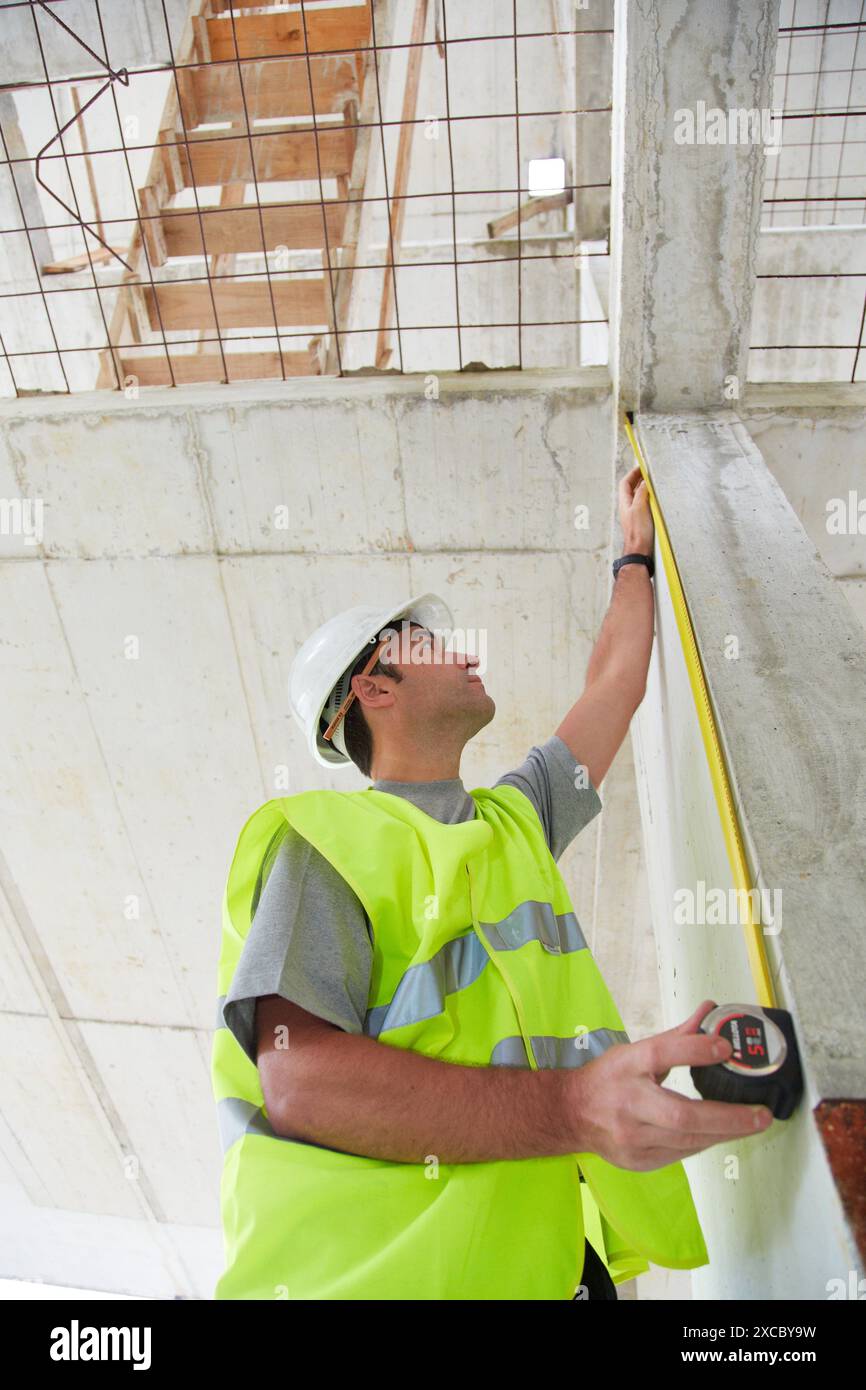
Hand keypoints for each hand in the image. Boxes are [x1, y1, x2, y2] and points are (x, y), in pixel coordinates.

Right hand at [564, 998, 773, 1171]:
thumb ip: (678, 1038)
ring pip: (688, 1140)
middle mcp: (629, 1104)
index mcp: (627, 1066)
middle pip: (682, 1115)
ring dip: (724, 1132)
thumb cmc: (608, 1079)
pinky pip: (681, 1154)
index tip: (725, 1046)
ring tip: (752, 1124)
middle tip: (761, 1114)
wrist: (571, 1114)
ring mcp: (632, 1138)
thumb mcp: (636, 1051)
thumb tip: (709, 1012)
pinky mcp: (639, 1161)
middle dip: (728, 1118)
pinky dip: (704, 1142)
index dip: (695, 1049)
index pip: (661, 1054)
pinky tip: (720, 1133)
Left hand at [618, 462, 653, 556]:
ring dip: (645, 488)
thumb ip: (641, 493)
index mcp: (625, 503)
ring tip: (654, 482)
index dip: (632, 473)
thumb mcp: (640, 508)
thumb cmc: (638, 532)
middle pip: (631, 488)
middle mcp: (628, 508)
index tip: (641, 466)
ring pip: (638, 496)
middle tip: (648, 471)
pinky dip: (650, 498)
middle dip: (639, 478)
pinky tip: (657, 499)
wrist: (639, 551)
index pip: (625, 483)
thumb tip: (644, 481)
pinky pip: (645, 505)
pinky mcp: (642, 521)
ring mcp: (635, 514)